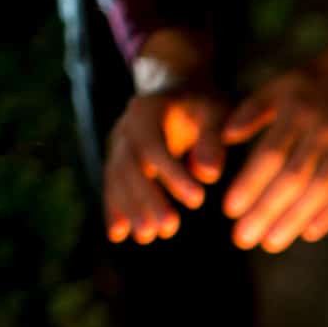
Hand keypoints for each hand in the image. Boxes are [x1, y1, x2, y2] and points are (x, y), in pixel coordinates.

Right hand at [104, 91, 226, 243]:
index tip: (198, 201)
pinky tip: (118, 236)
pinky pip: (112, 186)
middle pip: (131, 167)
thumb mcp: (215, 112)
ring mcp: (117, 145)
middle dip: (148, 200)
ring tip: (147, 237)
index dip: (173, 175)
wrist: (175, 90)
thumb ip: (212, 140)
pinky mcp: (117, 161)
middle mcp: (125, 128)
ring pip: (118, 180)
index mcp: (147, 111)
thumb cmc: (202, 104)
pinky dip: (115, 210)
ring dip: (131, 210)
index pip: (155, 146)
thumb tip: (208, 175)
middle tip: (168, 229)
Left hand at [220, 18, 327, 251]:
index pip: (270, 155)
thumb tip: (225, 138)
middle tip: (243, 238)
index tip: (230, 211)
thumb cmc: (312, 83)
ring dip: (294, 220)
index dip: (250, 185)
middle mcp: (324, 131)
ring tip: (271, 242)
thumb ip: (250, 112)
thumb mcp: (278, 87)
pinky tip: (308, 234)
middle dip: (267, 211)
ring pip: (320, 191)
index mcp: (297, 112)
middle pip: (294, 179)